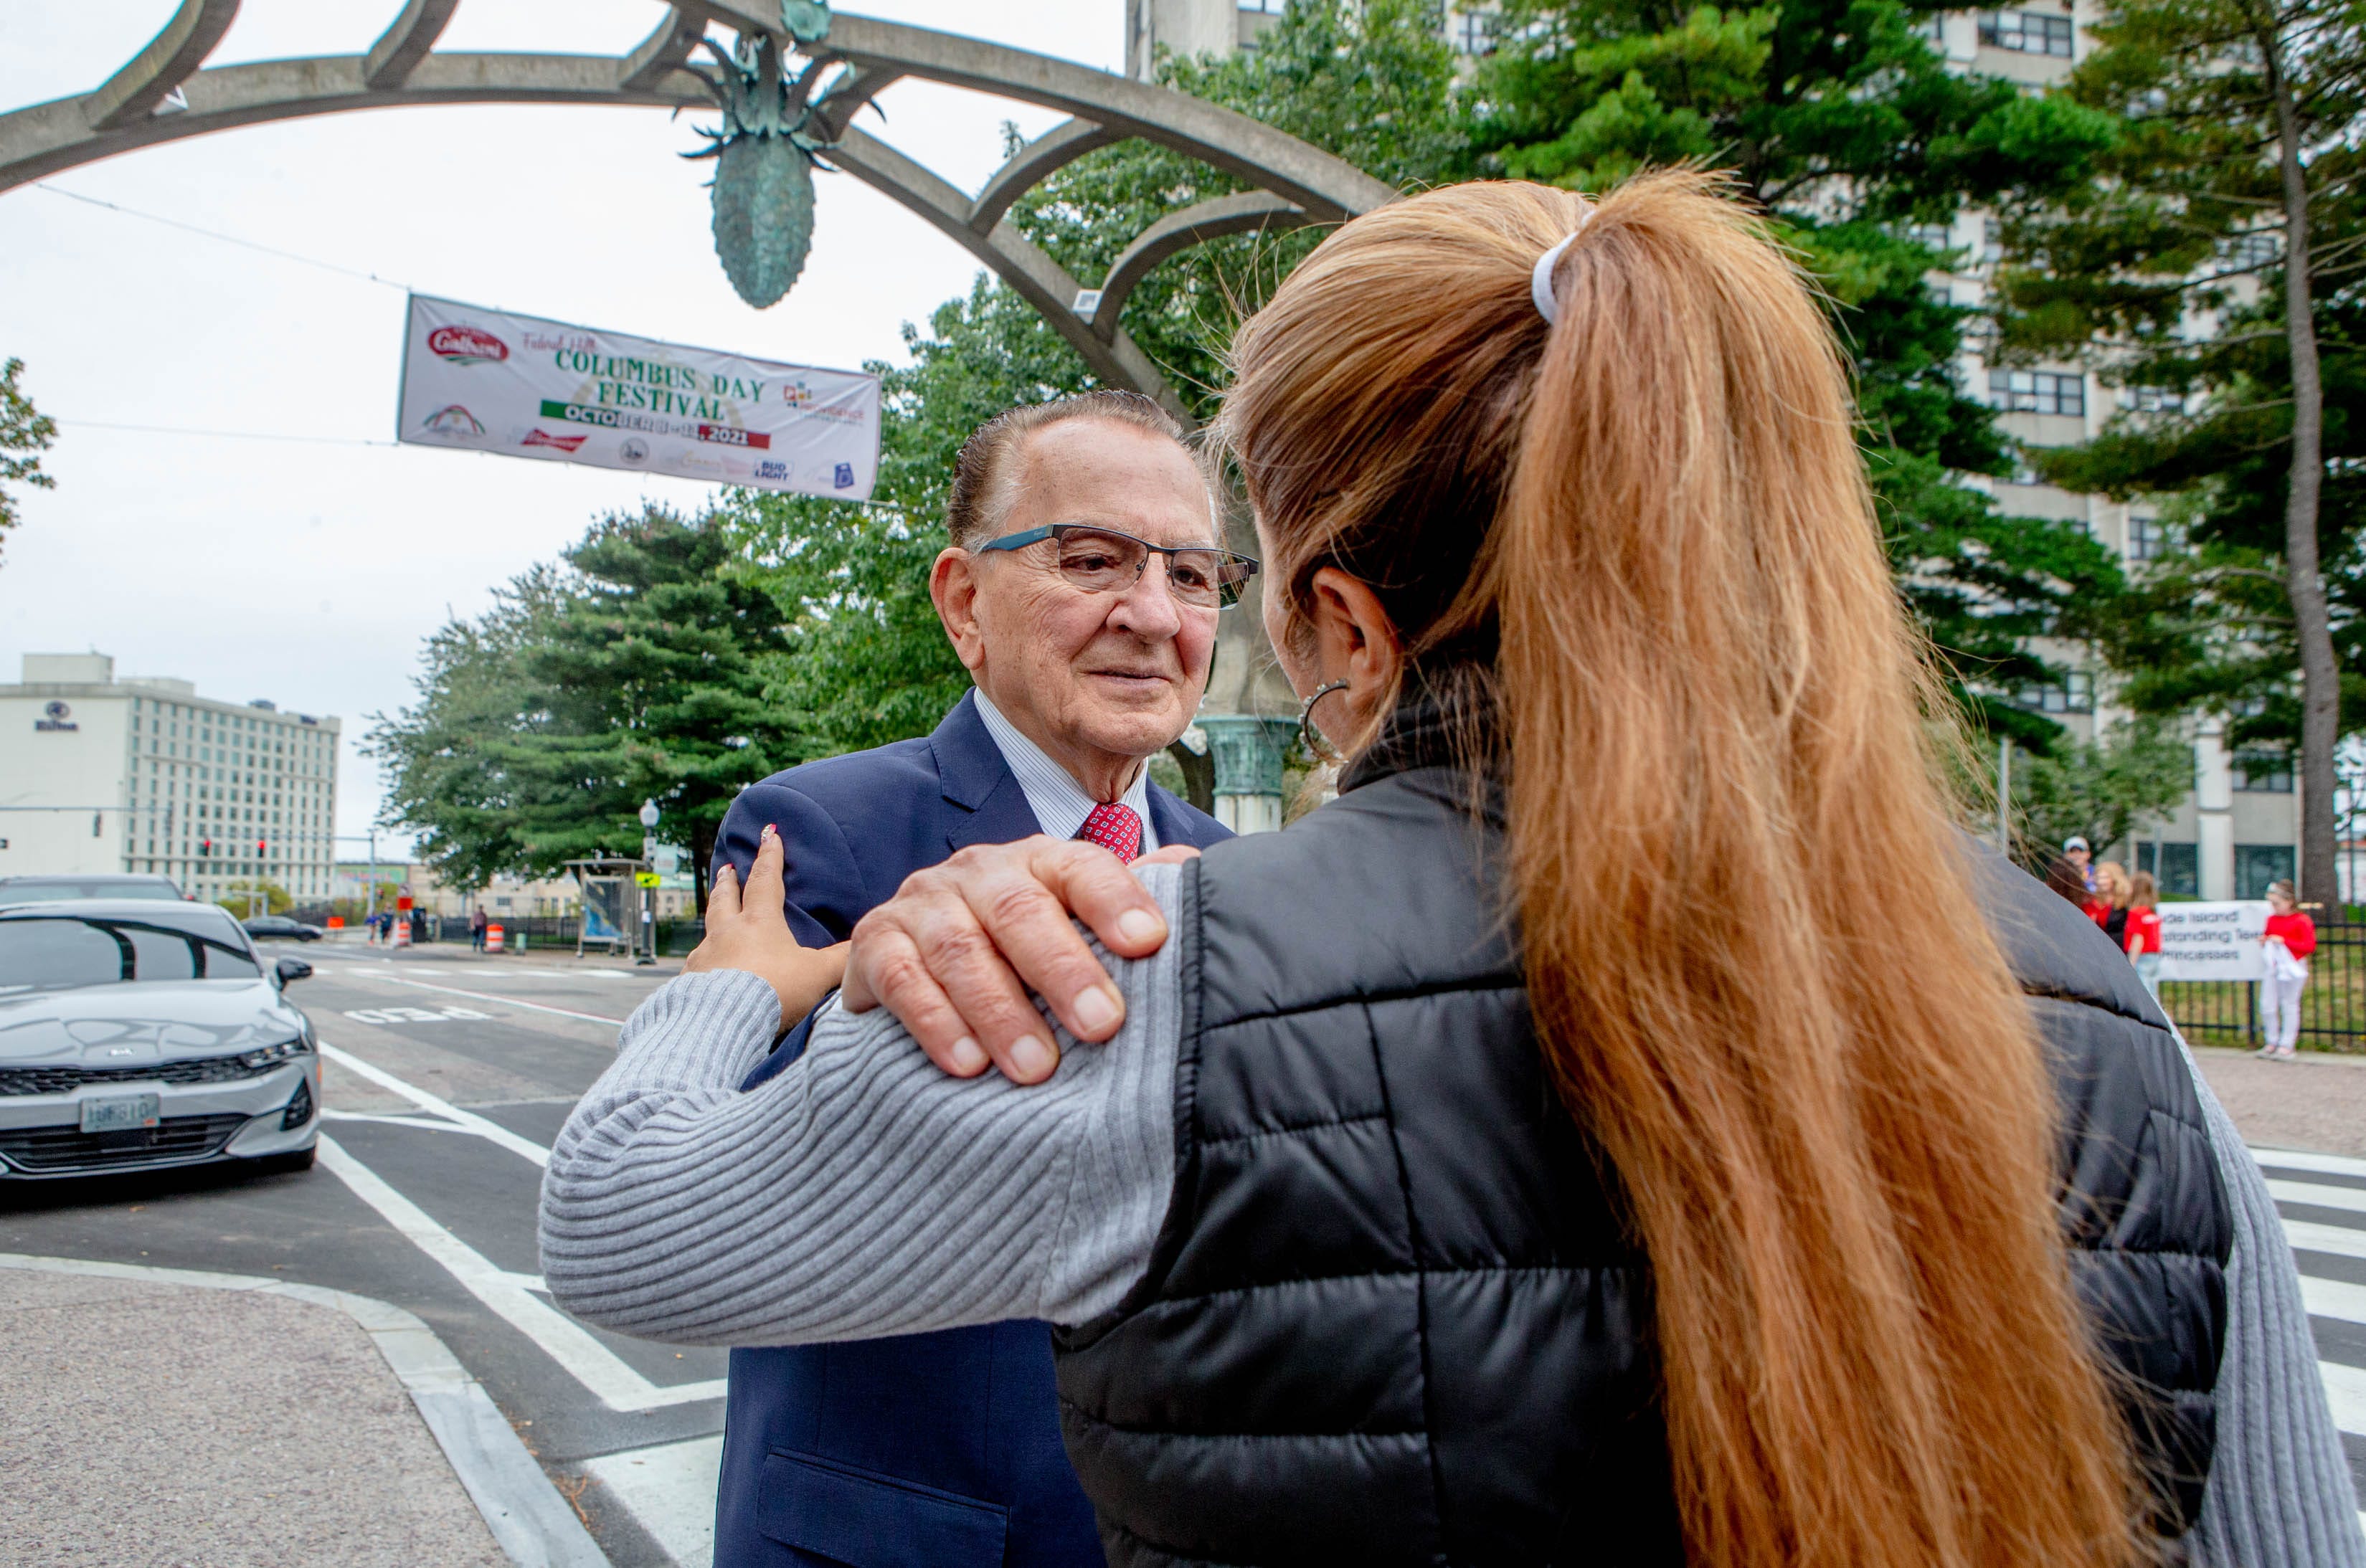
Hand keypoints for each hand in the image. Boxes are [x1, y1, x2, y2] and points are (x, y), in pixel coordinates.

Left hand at [684, 824, 849, 1033]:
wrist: (724, 1020)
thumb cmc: (774, 992)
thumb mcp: (817, 974)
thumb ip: (842, 959)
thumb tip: (868, 945)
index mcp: (759, 923)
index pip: (766, 881)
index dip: (770, 856)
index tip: (769, 833)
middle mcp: (727, 933)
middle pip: (726, 899)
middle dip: (730, 881)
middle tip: (727, 867)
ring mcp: (705, 957)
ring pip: (709, 929)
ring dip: (714, 917)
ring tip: (714, 915)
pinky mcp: (690, 983)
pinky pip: (696, 965)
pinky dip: (703, 961)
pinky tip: (704, 969)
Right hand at [842, 837, 1196, 1084]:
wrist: (911, 959)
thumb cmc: (1019, 950)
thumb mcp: (1075, 925)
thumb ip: (1133, 905)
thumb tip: (1205, 882)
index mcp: (1041, 863)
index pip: (1082, 868)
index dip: (1116, 900)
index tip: (1149, 942)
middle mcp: (981, 873)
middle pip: (1021, 908)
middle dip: (1063, 968)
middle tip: (1102, 1026)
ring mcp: (924, 905)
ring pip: (960, 948)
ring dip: (1000, 1011)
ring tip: (1037, 1069)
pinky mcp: (875, 946)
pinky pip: (901, 980)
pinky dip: (934, 1022)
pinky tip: (967, 1065)